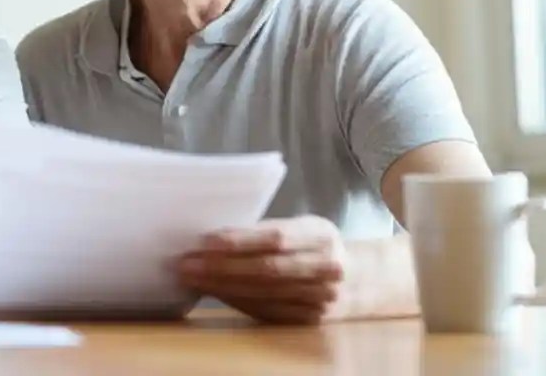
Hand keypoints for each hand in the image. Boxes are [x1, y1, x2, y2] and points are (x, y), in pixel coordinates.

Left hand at [178, 216, 346, 324]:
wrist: (358, 279)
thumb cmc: (314, 244)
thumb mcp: (301, 226)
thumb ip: (266, 229)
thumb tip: (212, 235)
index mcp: (321, 234)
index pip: (276, 238)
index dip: (239, 240)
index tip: (205, 241)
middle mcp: (326, 267)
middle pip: (267, 269)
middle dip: (222, 266)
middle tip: (187, 263)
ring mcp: (321, 297)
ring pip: (264, 293)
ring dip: (223, 286)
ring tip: (193, 278)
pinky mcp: (310, 318)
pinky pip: (266, 310)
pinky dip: (236, 300)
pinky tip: (214, 291)